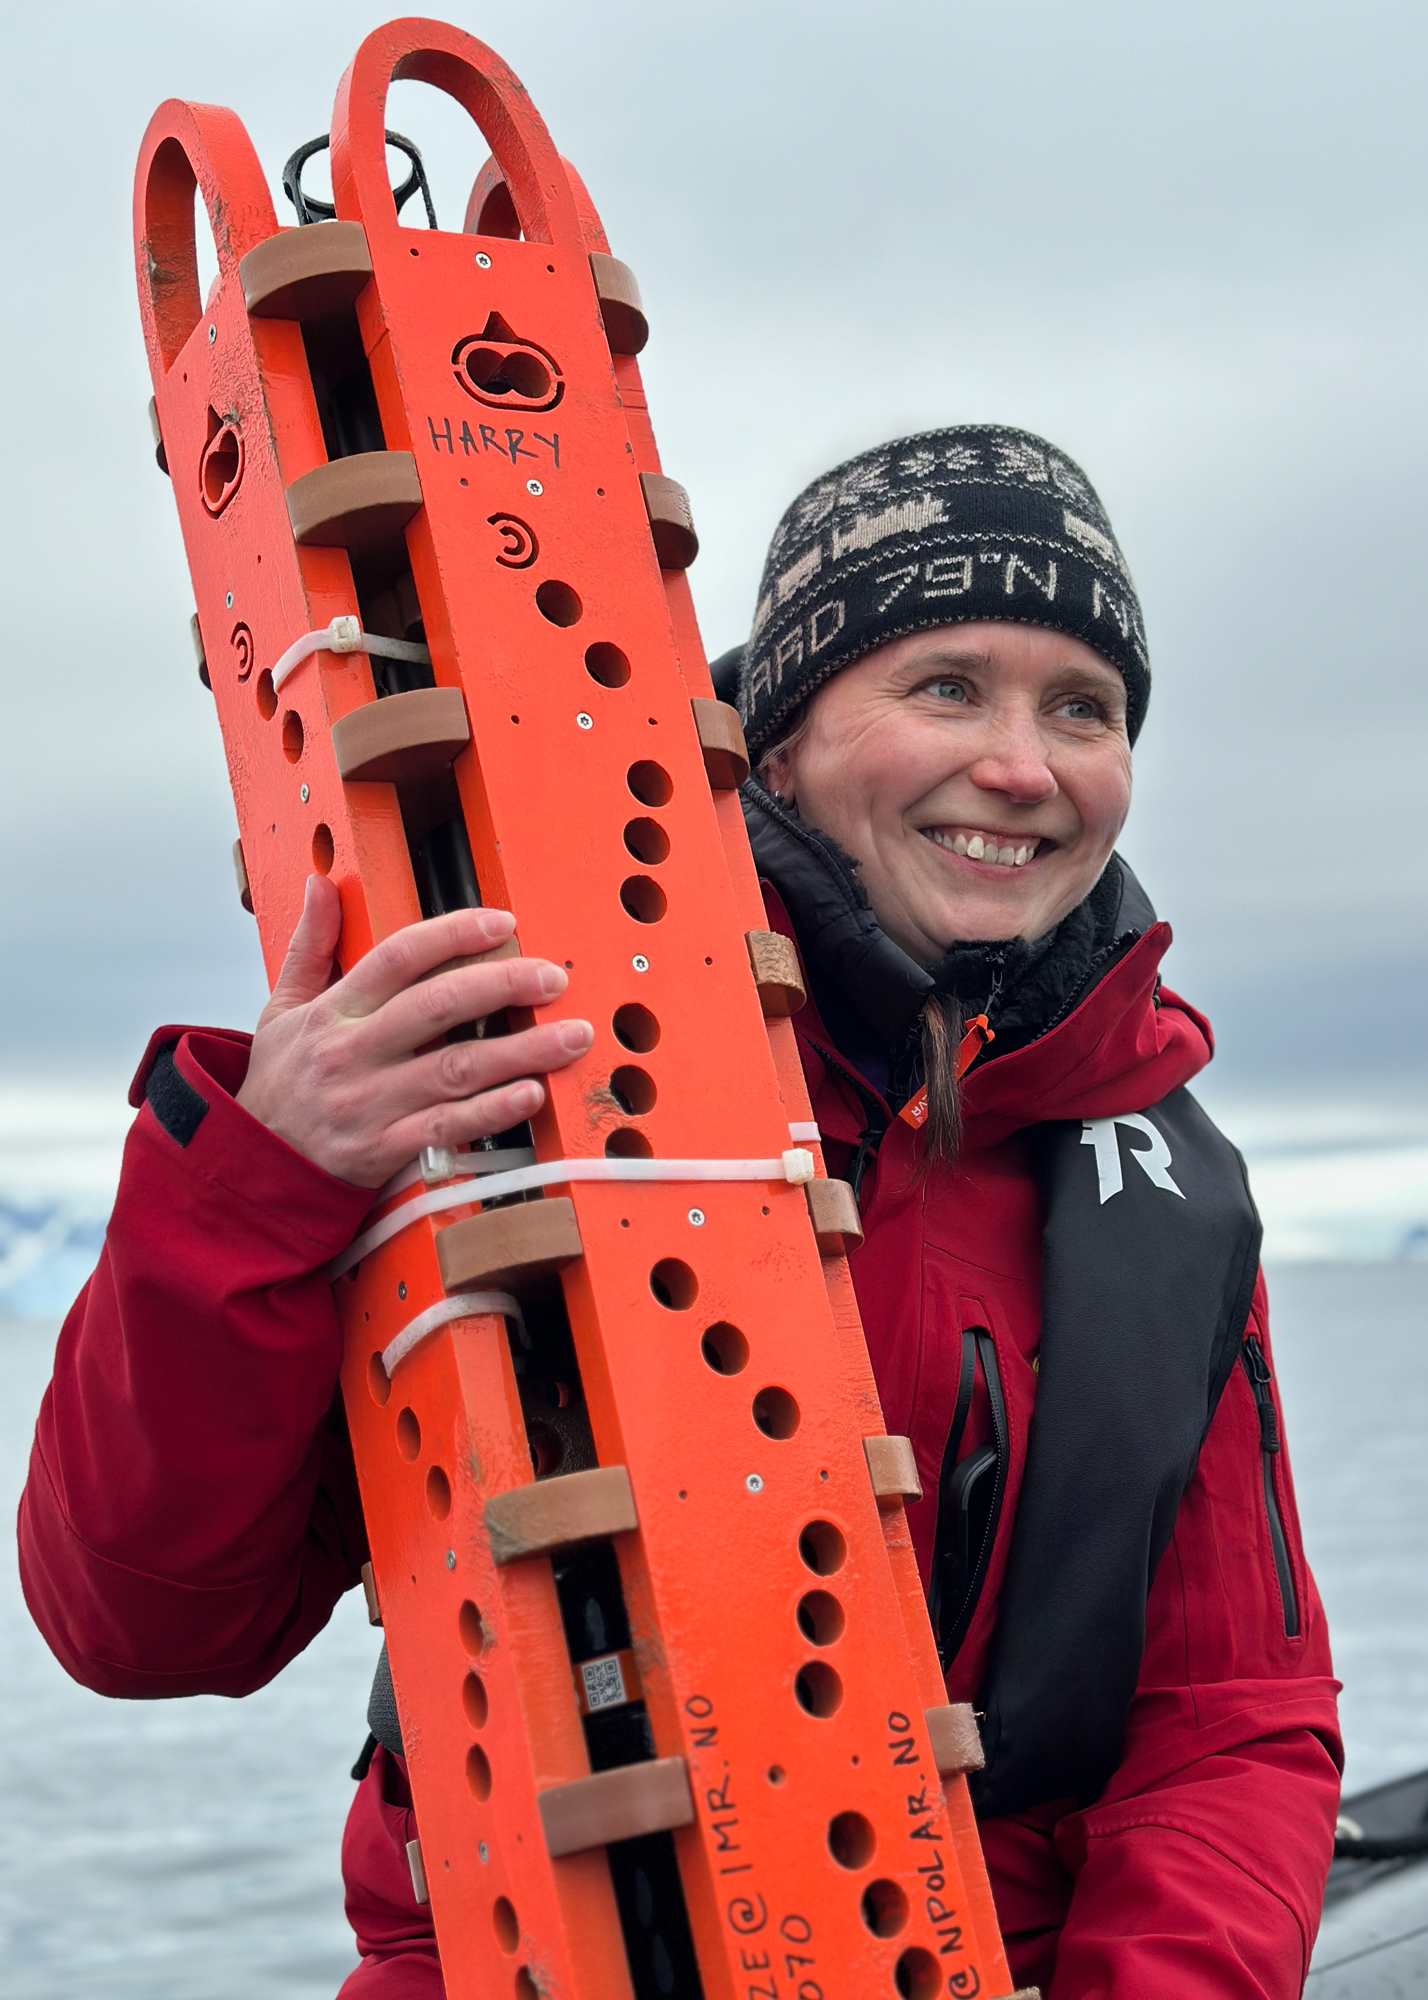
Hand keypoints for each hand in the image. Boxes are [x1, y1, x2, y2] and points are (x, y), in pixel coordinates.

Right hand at [235, 876, 592, 1186]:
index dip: (455, 934)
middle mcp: (353, 1052)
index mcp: (334, 1011)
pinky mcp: (384, 1150)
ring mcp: (371, 1103)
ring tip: (570, 1037)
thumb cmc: (278, 1085)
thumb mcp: (281, 1008)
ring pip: (456, 1069)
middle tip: (551, 978)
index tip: (503, 923)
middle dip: (504, 984)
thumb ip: (311, 945)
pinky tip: (530, 1095)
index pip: (400, 956)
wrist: (251, 1169)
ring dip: (522, 1051)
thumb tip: (321, 883)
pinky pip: (447, 1128)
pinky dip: (492, 1111)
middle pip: (439, 1006)